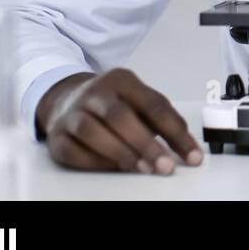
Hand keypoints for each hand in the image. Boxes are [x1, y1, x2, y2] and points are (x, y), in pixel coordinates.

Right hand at [38, 68, 202, 173]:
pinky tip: (114, 168)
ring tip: (144, 169)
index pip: (154, 104)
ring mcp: (72, 113)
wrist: (67, 99)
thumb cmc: (113, 104)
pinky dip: (95, 162)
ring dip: (121, 153)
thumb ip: (162, 120)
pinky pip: (73, 151)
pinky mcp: (57, 135)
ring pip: (92, 132)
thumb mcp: (138, 101)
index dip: (176, 132)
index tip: (192, 155)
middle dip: (146, 144)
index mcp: (122, 80)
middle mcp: (95, 93)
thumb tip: (187, 149)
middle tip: (165, 165)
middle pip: (119, 116)